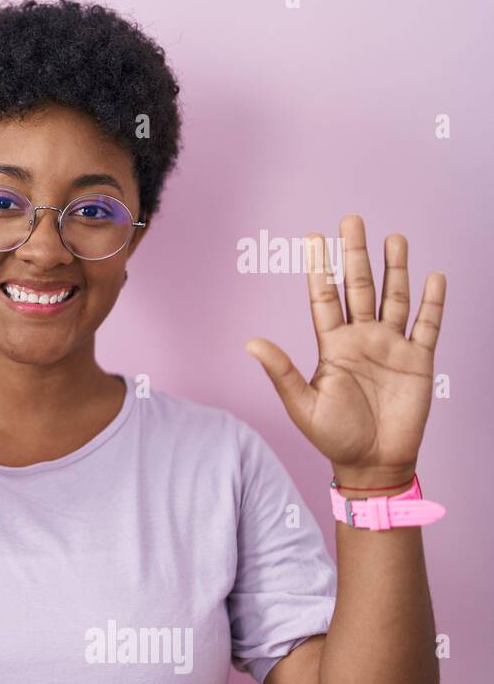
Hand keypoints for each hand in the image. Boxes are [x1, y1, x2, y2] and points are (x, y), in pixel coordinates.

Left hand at [245, 215, 446, 488]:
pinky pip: (427, 325)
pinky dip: (432, 302)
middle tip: (352, 220)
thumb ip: (280, 371)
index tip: (314, 238)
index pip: (324, 298)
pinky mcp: (418, 361)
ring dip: (395, 269)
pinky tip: (433, 277)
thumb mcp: (302, 404)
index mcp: (332, 346)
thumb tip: (250, 343)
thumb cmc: (334, 436)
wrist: (372, 463)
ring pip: (394, 298)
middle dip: (356, 254)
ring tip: (393, 237)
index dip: (320, 269)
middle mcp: (361, 339)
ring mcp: (391, 347)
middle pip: (359, 287)